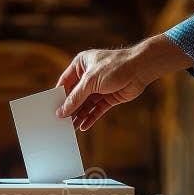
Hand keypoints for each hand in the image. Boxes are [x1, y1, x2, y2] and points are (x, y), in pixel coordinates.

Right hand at [56, 34, 193, 130]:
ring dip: (79, 116)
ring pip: (85, 105)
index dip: (59, 97)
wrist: (141, 69)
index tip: (52, 110)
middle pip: (75, 96)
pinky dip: (90, 118)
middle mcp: (88, 76)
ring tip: (71, 129)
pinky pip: (96, 110)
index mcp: (81, 65)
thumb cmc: (115, 66)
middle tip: (61, 123)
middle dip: (69, 109)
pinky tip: (83, 126)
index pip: (65, 83)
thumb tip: (61, 111)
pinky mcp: (109, 97)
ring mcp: (99, 88)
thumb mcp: (90, 82)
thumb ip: (75, 98)